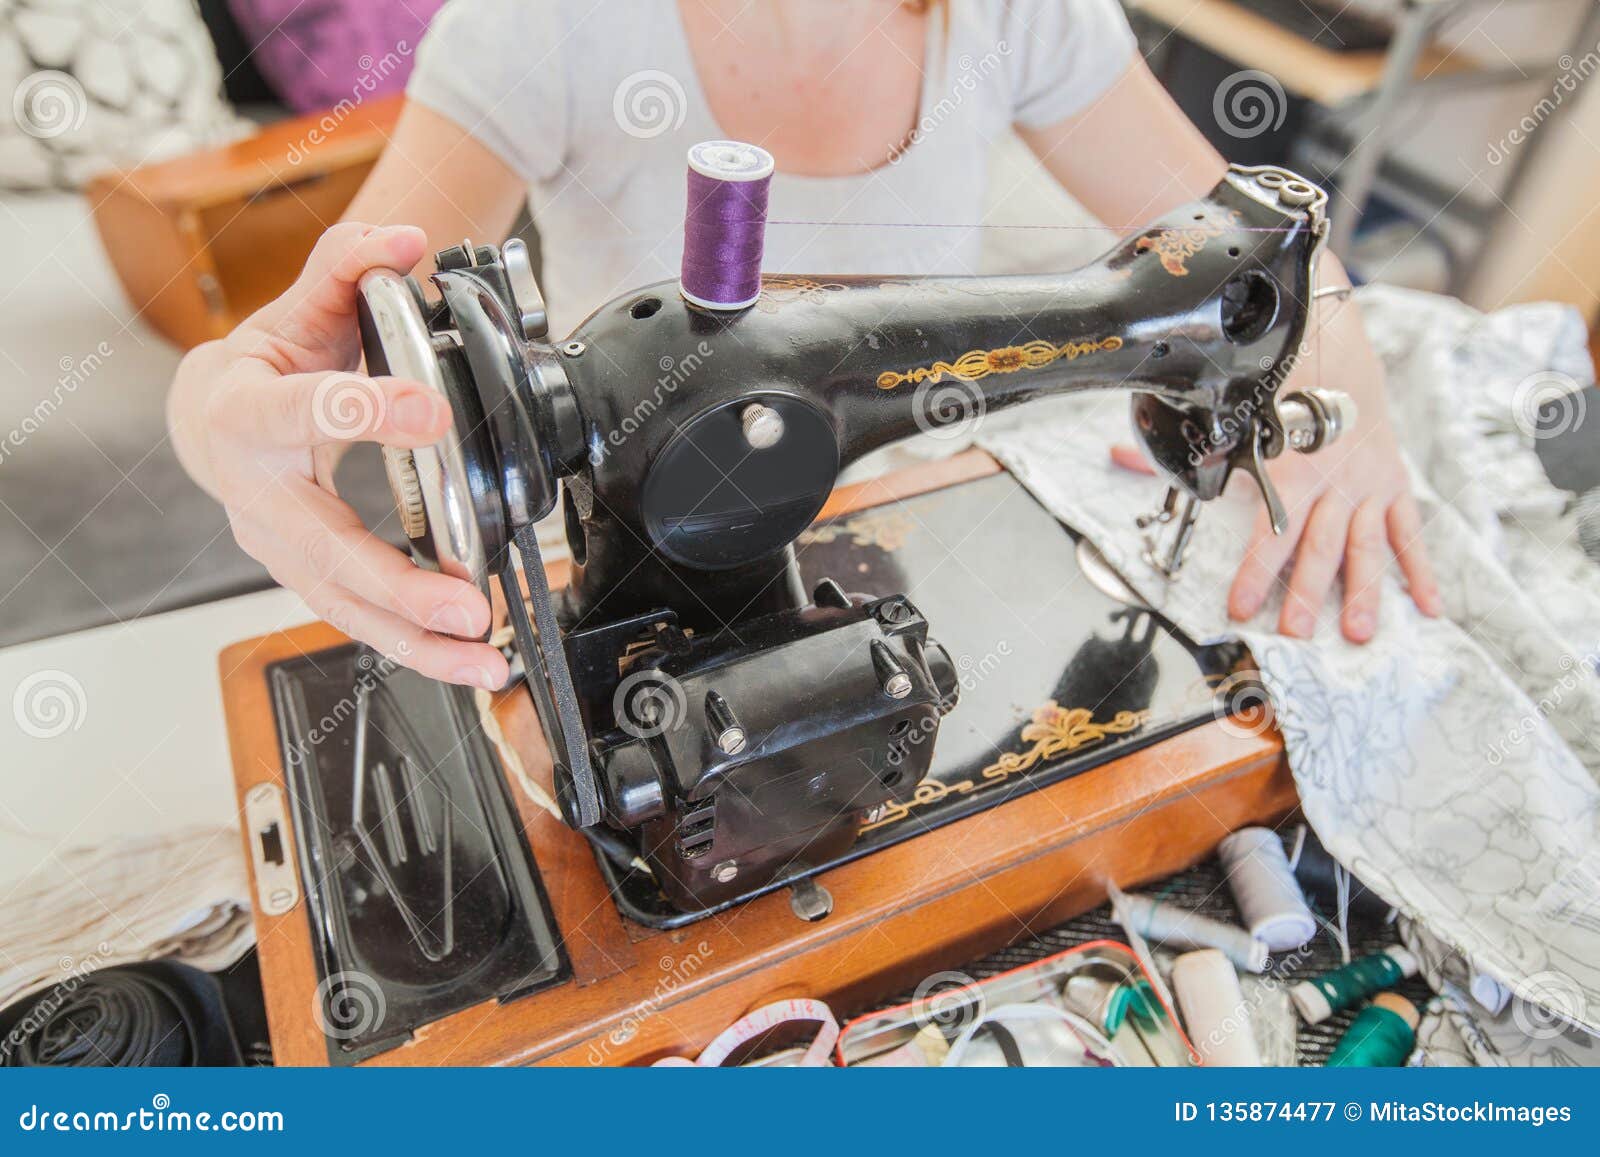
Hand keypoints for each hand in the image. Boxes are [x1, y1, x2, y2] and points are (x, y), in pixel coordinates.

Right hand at [171, 223, 508, 688]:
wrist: (210, 420)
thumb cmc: (262, 367)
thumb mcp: (299, 304)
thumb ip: (350, 261)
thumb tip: (407, 237)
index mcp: (245, 413)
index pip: (300, 410)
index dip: (364, 408)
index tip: (432, 410)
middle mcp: (257, 497)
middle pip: (325, 550)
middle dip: (399, 583)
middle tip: (466, 602)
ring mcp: (282, 550)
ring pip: (346, 607)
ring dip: (418, 640)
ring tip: (482, 656)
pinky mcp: (312, 580)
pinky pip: (363, 621)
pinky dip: (417, 647)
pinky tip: (470, 660)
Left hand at [1111, 414, 1440, 643]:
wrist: (1339, 356)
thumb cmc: (1276, 398)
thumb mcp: (1230, 422)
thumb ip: (1180, 450)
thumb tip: (1118, 454)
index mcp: (1287, 470)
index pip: (1268, 530)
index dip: (1254, 570)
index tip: (1240, 609)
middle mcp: (1330, 482)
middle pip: (1317, 545)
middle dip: (1306, 591)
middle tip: (1297, 633)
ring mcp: (1367, 487)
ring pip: (1365, 545)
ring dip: (1363, 591)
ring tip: (1357, 633)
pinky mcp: (1395, 487)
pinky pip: (1409, 533)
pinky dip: (1421, 571)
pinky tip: (1428, 608)